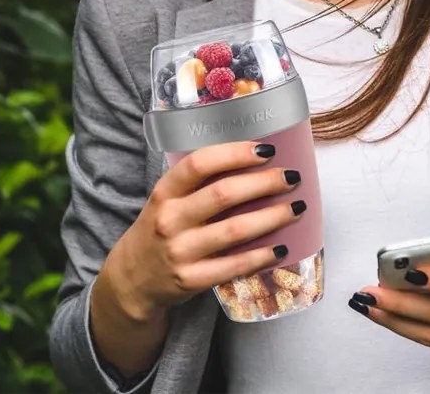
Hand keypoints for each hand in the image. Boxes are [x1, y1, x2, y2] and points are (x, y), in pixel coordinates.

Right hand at [103, 140, 303, 320]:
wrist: (133, 279)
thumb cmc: (164, 226)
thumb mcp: (170, 198)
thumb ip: (201, 181)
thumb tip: (257, 158)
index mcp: (165, 191)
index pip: (200, 163)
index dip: (235, 153)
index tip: (266, 149)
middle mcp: (170, 219)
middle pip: (224, 194)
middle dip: (265, 183)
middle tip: (292, 177)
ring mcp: (180, 251)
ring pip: (235, 230)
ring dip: (272, 217)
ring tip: (297, 208)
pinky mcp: (191, 280)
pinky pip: (234, 266)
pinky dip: (262, 256)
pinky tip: (281, 247)